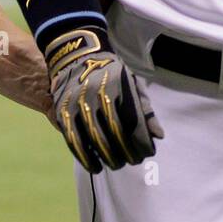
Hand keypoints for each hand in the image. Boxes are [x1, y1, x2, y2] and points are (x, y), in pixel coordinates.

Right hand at [44, 27, 162, 171]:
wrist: (75, 55)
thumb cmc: (110, 73)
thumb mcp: (131, 83)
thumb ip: (145, 110)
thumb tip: (159, 136)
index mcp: (119, 86)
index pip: (134, 121)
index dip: (142, 142)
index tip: (148, 153)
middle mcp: (98, 94)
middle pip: (116, 133)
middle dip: (127, 153)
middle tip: (133, 161)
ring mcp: (78, 103)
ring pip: (95, 140)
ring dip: (108, 158)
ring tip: (116, 164)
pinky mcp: (63, 111)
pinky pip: (74, 141)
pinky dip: (85, 158)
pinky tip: (95, 166)